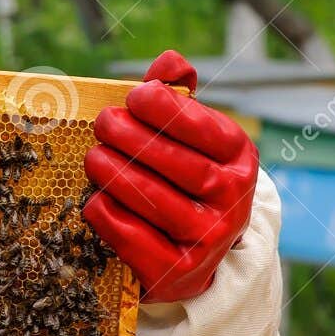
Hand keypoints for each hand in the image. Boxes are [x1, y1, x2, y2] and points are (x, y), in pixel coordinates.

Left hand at [82, 50, 257, 302]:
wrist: (194, 257)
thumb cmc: (184, 181)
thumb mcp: (190, 139)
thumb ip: (178, 97)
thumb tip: (169, 61)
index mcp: (240, 160)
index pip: (205, 130)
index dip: (167, 109)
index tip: (135, 96)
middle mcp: (232, 202)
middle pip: (178, 164)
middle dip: (133, 138)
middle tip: (103, 123)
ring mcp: (207, 242)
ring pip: (154, 201)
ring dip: (115, 173)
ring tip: (94, 158)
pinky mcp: (177, 274)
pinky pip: (133, 239)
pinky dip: (108, 215)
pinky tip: (95, 200)